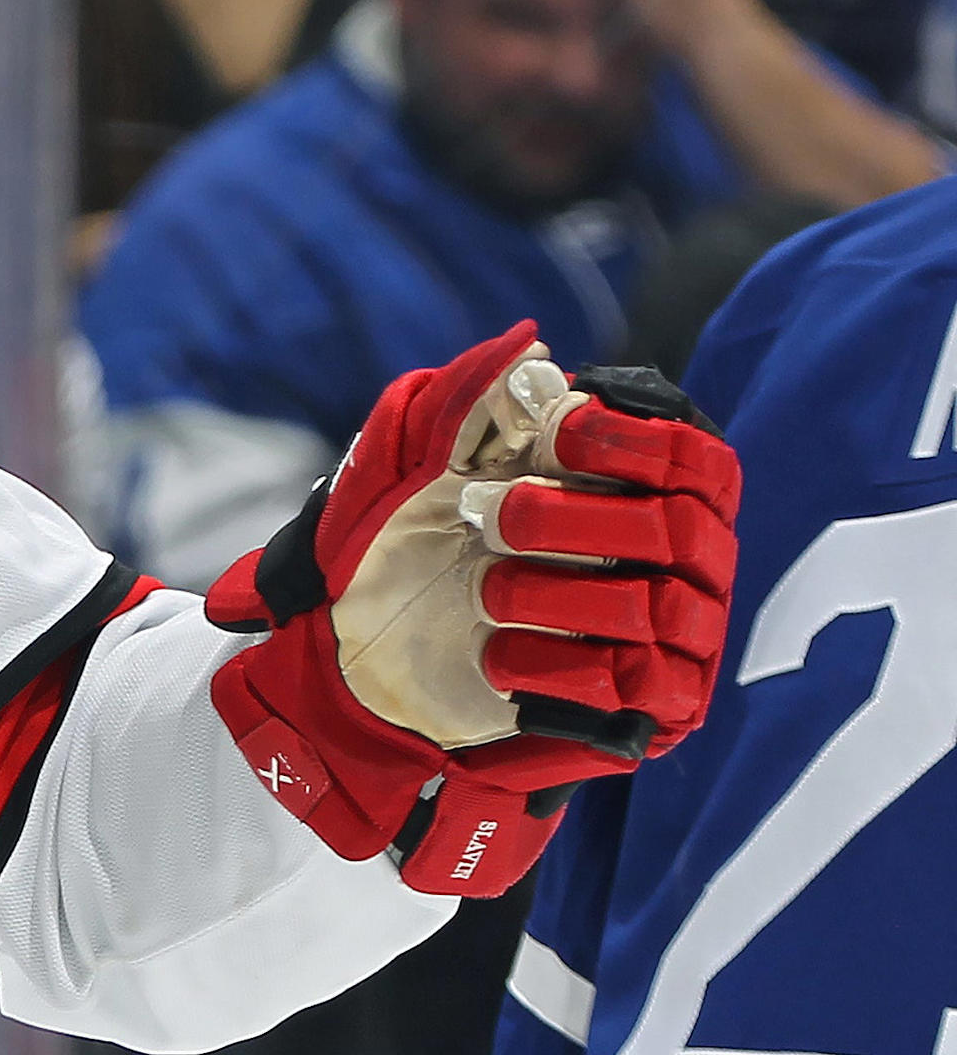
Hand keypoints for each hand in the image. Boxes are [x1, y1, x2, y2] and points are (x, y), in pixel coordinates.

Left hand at [207, 330, 738, 892]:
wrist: (359, 661)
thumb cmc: (410, 546)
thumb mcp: (413, 464)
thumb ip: (467, 400)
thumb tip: (527, 345)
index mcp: (649, 491)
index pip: (695, 457)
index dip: (636, 440)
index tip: (561, 431)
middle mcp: (684, 562)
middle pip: (676, 527)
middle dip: (571, 517)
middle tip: (485, 516)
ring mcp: (676, 639)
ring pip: (654, 608)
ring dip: (552, 593)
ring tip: (485, 592)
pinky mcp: (652, 709)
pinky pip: (636, 686)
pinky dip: (557, 667)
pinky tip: (498, 656)